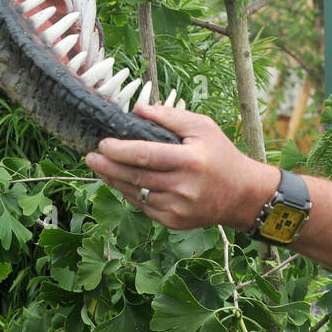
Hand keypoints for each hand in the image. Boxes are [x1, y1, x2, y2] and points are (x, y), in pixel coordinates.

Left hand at [85, 103, 278, 230]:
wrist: (241, 194)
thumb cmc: (221, 155)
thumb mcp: (203, 127)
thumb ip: (170, 116)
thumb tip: (137, 109)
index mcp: (191, 160)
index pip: (146, 155)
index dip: (120, 150)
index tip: (102, 143)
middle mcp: (183, 187)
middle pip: (135, 176)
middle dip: (107, 166)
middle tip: (90, 157)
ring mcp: (177, 208)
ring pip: (136, 193)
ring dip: (114, 180)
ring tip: (99, 167)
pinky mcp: (173, 222)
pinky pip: (143, 206)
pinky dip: (129, 193)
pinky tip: (120, 182)